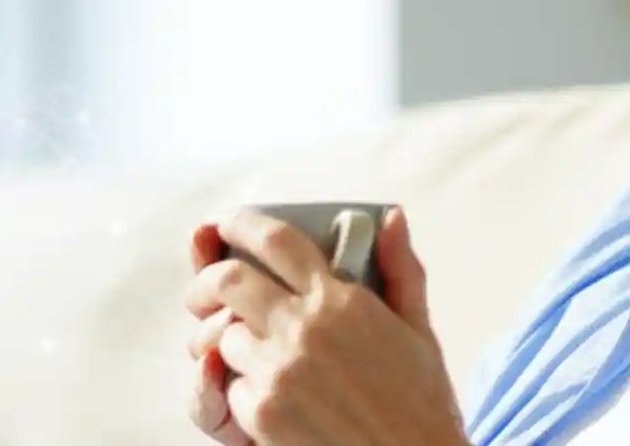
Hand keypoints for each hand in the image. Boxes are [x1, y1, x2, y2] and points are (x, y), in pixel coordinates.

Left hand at [185, 207, 467, 445]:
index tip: (227, 223)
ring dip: (230, 342)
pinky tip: (272, 397)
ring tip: (248, 353)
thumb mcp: (419, 329)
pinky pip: (229, 387)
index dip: (243, 223)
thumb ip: (400, 269)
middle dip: (208, 280)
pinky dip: (242, 389)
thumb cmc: (422, 403)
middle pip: (227, 279)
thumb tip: (392, 217)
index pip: (277, 240)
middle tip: (208, 291)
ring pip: (223, 337)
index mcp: (340, 299)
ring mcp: (278, 371)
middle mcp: (303, 327)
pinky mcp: (262, 412)